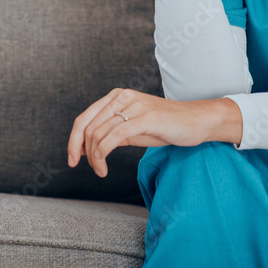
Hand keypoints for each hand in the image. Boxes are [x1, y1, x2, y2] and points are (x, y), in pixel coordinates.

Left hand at [67, 88, 220, 177]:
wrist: (196, 122)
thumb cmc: (165, 126)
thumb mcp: (132, 129)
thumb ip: (110, 134)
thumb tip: (85, 148)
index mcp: (117, 96)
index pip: (84, 118)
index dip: (73, 140)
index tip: (72, 160)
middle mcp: (123, 96)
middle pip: (88, 126)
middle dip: (82, 151)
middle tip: (92, 170)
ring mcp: (135, 105)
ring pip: (99, 133)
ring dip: (94, 158)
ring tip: (101, 171)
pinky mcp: (145, 118)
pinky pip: (114, 136)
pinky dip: (102, 154)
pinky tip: (104, 167)